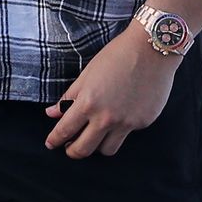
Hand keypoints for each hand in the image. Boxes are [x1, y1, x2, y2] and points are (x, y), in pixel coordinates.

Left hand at [42, 27, 178, 157]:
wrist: (151, 50)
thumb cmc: (116, 56)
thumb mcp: (87, 74)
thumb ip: (69, 97)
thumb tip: (52, 113)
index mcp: (88, 103)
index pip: (64, 131)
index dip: (54, 140)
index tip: (50, 143)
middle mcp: (106, 118)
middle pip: (84, 149)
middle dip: (72, 151)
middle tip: (69, 147)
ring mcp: (126, 123)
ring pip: (107, 150)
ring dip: (97, 146)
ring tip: (93, 136)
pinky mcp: (143, 123)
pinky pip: (126, 135)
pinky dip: (118, 131)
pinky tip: (118, 117)